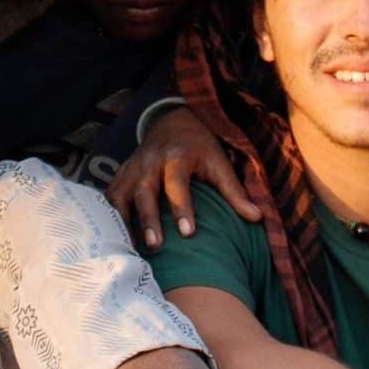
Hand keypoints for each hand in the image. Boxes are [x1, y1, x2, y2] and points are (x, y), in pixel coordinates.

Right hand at [107, 107, 259, 248]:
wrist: (175, 120)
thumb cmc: (202, 147)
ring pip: (121, 194)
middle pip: (145, 190)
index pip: (178, 184)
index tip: (188, 233)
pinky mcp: (121, 174)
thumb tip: (258, 218)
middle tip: (155, 245)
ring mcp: (132, 167)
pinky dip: (110, 216)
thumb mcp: (220, 163)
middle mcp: (151, 161)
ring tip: (131, 248)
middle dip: (149, 218)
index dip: (182, 207)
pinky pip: (110, 196)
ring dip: (124, 221)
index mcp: (177, 157)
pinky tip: (115, 238)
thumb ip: (235, 192)